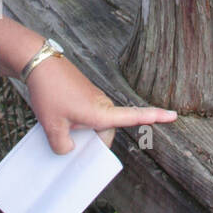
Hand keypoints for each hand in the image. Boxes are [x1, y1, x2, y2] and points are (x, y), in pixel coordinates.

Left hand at [25, 55, 176, 153]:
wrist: (38, 63)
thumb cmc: (49, 93)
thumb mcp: (51, 126)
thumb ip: (62, 146)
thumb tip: (68, 149)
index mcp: (101, 113)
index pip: (134, 116)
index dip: (155, 117)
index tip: (174, 115)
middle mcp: (101, 104)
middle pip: (107, 132)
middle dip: (93, 142)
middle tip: (72, 148)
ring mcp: (92, 98)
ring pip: (94, 123)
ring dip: (81, 131)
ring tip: (59, 129)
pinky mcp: (82, 94)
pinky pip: (85, 114)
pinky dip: (75, 121)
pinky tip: (56, 120)